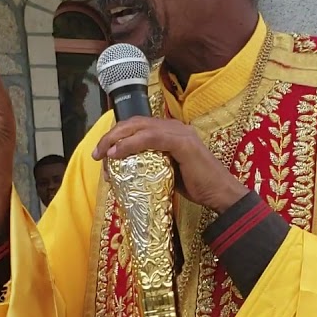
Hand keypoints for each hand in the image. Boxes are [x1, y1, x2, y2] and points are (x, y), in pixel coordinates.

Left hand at [93, 117, 246, 212]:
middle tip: (96, 152)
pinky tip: (117, 153)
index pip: (138, 126)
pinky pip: (150, 138)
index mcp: (170, 131)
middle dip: (112, 135)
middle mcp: (174, 127)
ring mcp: (179, 133)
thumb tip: (125, 168)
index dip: (117, 134)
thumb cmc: (196, 185)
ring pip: (140, 127)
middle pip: (135, 123)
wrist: (219, 194)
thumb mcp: (167, 172)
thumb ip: (150, 163)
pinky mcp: (182, 143)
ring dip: (116, 138)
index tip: (102, 151)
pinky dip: (131, 144)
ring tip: (103, 152)